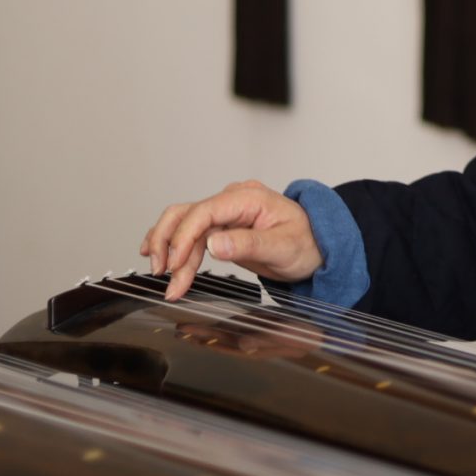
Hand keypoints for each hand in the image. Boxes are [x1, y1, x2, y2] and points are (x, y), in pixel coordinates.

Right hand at [140, 180, 322, 300]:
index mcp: (248, 198)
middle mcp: (232, 200)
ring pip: (182, 222)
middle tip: (163, 275)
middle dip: (168, 244)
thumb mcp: (283, 247)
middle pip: (185, 214)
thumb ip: (248, 244)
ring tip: (162, 277)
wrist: (318, 247)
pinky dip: (173, 244)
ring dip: (167, 248)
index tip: (174, 264)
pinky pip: (190, 230)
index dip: (183, 237)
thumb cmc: (307, 243)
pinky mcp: (221, 226)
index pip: (203, 212)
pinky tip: (157, 255)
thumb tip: (214, 244)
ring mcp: (225, 212)